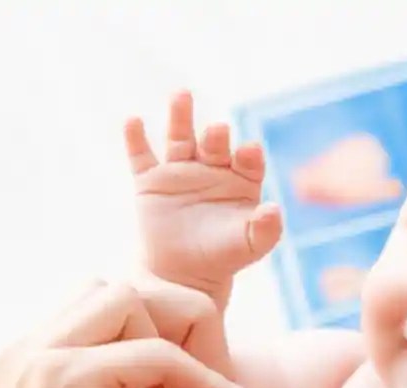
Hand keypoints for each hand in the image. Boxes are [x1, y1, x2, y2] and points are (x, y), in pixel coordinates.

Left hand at [0, 281, 275, 387]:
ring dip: (130, 340)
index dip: (208, 381)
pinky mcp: (8, 370)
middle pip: (122, 297)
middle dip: (162, 342)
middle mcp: (26, 356)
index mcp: (54, 386)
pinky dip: (103, 353)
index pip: (155, 353)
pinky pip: (68, 328)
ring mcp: (12, 359)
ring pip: (92, 301)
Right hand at [126, 91, 282, 304]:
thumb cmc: (223, 256)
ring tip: (181, 95)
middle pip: (214, 143)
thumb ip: (266, 229)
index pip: (248, 160)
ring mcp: (181, 170)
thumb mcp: (250, 246)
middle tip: (217, 131)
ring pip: (180, 138)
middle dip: (216, 136)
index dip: (249, 155)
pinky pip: (142, 156)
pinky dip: (135, 138)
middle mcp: (212, 167)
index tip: (248, 152)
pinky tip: (133, 121)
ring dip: (180, 116)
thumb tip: (274, 209)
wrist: (183, 273)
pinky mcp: (151, 180)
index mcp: (241, 179)